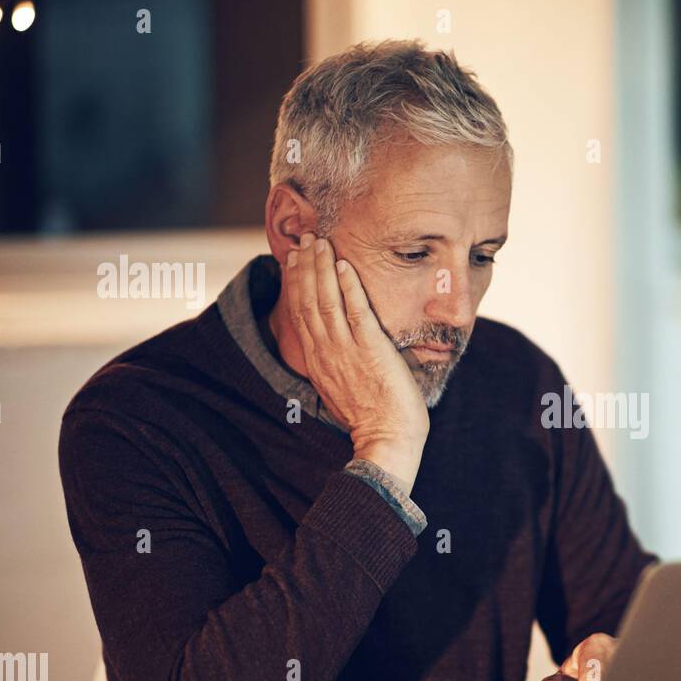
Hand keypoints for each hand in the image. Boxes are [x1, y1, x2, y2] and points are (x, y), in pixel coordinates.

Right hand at [283, 233, 428, 491]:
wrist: (386, 441)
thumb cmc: (372, 419)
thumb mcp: (342, 389)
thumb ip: (336, 366)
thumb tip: (339, 352)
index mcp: (318, 361)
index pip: (300, 314)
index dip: (296, 284)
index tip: (294, 260)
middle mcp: (326, 353)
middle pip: (308, 302)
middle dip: (305, 267)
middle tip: (304, 239)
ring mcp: (346, 351)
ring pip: (327, 302)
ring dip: (322, 269)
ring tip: (320, 243)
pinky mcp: (371, 351)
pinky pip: (356, 313)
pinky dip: (348, 288)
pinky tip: (344, 266)